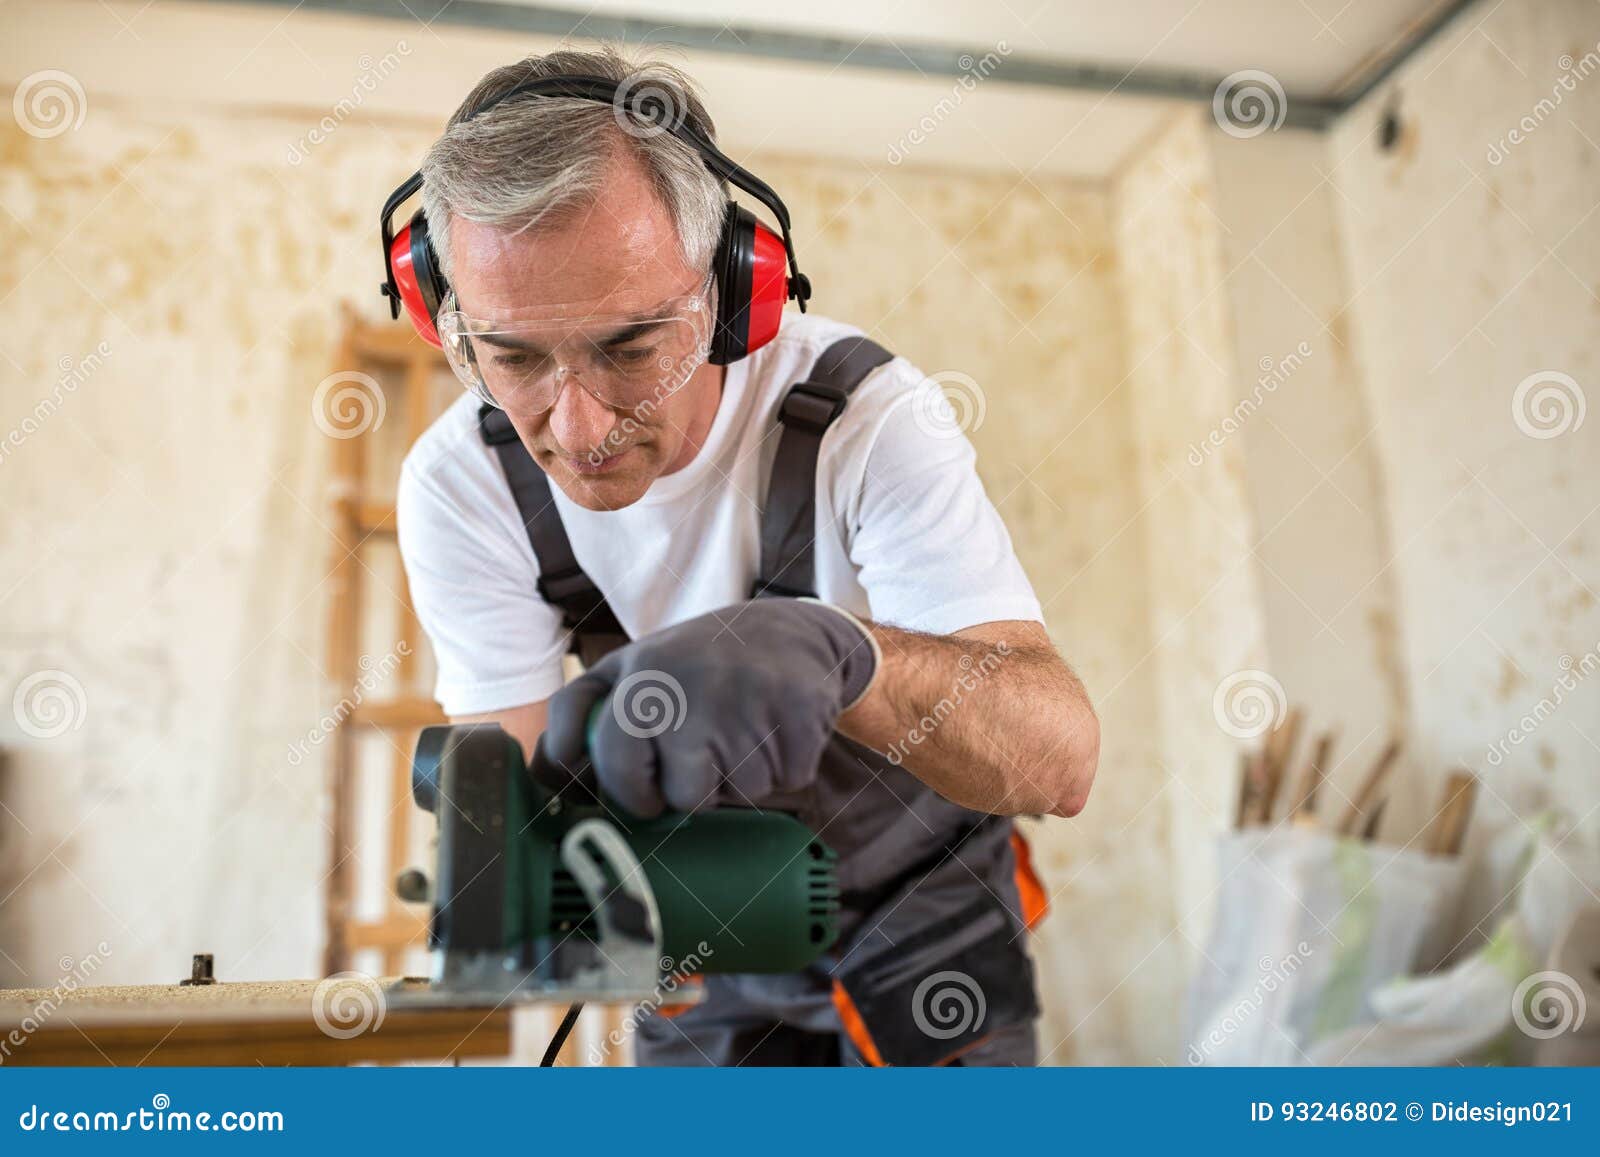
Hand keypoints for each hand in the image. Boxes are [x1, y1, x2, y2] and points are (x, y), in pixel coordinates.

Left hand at [534, 599, 877, 816]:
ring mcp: (746, 699)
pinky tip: (776, 728)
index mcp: (640, 675)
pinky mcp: (798, 712)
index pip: (616, 769)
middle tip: (702, 753)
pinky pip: (786, 782)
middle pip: (683, 796)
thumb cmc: (695, 664)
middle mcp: (689, 686)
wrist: (789, 629)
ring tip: (742, 729)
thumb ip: (577, 714)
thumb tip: (544, 772)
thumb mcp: (629, 669)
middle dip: (691, 789)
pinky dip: (784, 768)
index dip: (632, 792)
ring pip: (737, 795)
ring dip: (741, 779)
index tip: (647, 786)